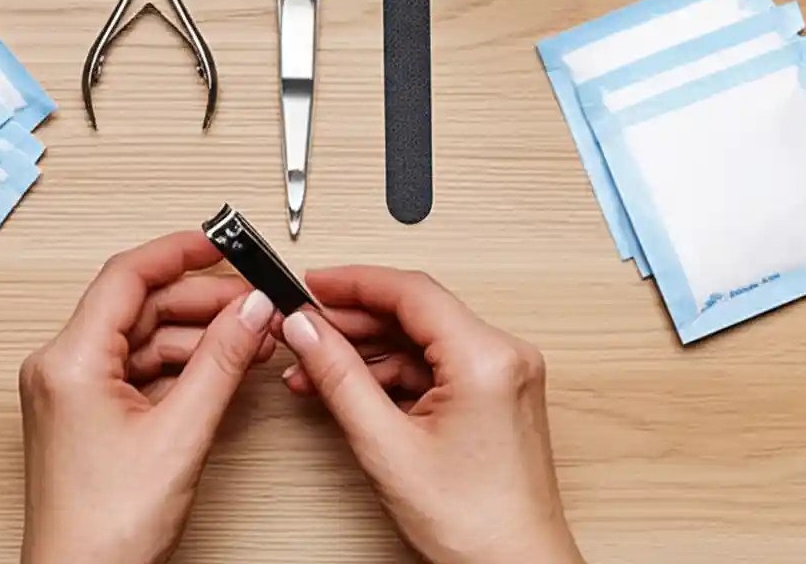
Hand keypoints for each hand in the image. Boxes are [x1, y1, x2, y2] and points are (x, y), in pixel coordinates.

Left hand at [18, 231, 277, 563]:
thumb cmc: (104, 529)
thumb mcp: (180, 433)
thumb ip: (222, 362)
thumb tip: (252, 311)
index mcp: (68, 361)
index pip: (127, 276)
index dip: (179, 252)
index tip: (222, 241)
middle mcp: (63, 369)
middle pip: (140, 307)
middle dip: (203, 301)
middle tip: (255, 302)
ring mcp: (75, 392)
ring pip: (145, 339)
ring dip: (200, 337)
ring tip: (253, 340)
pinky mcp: (90, 416)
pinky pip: (142, 371)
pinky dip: (184, 367)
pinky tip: (224, 369)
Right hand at [277, 267, 582, 563]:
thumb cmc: (473, 524)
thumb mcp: (386, 444)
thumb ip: (339, 377)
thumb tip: (307, 330)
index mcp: (487, 358)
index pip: (410, 291)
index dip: (352, 283)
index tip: (310, 284)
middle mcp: (504, 356)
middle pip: (414, 312)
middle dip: (351, 321)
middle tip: (301, 328)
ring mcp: (502, 375)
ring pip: (419, 341)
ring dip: (366, 351)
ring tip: (313, 369)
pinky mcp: (494, 395)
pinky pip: (433, 366)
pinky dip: (389, 375)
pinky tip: (348, 388)